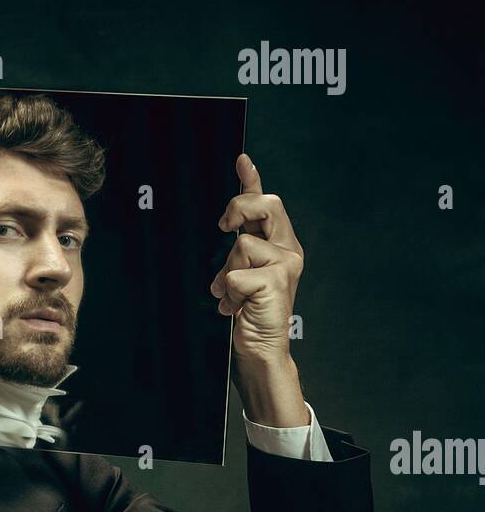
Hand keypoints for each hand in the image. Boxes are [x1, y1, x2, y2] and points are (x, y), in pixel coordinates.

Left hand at [209, 153, 303, 367]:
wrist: (262, 350)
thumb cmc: (251, 316)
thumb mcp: (241, 277)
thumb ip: (238, 251)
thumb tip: (226, 229)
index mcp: (281, 246)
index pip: (266, 205)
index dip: (252, 181)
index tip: (241, 161)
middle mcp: (288, 250)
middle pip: (264, 205)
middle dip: (239, 209)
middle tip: (223, 227)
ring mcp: (285, 264)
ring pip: (241, 246)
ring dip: (227, 274)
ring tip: (233, 297)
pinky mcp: (276, 280)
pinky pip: (234, 275)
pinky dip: (228, 294)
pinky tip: (236, 308)